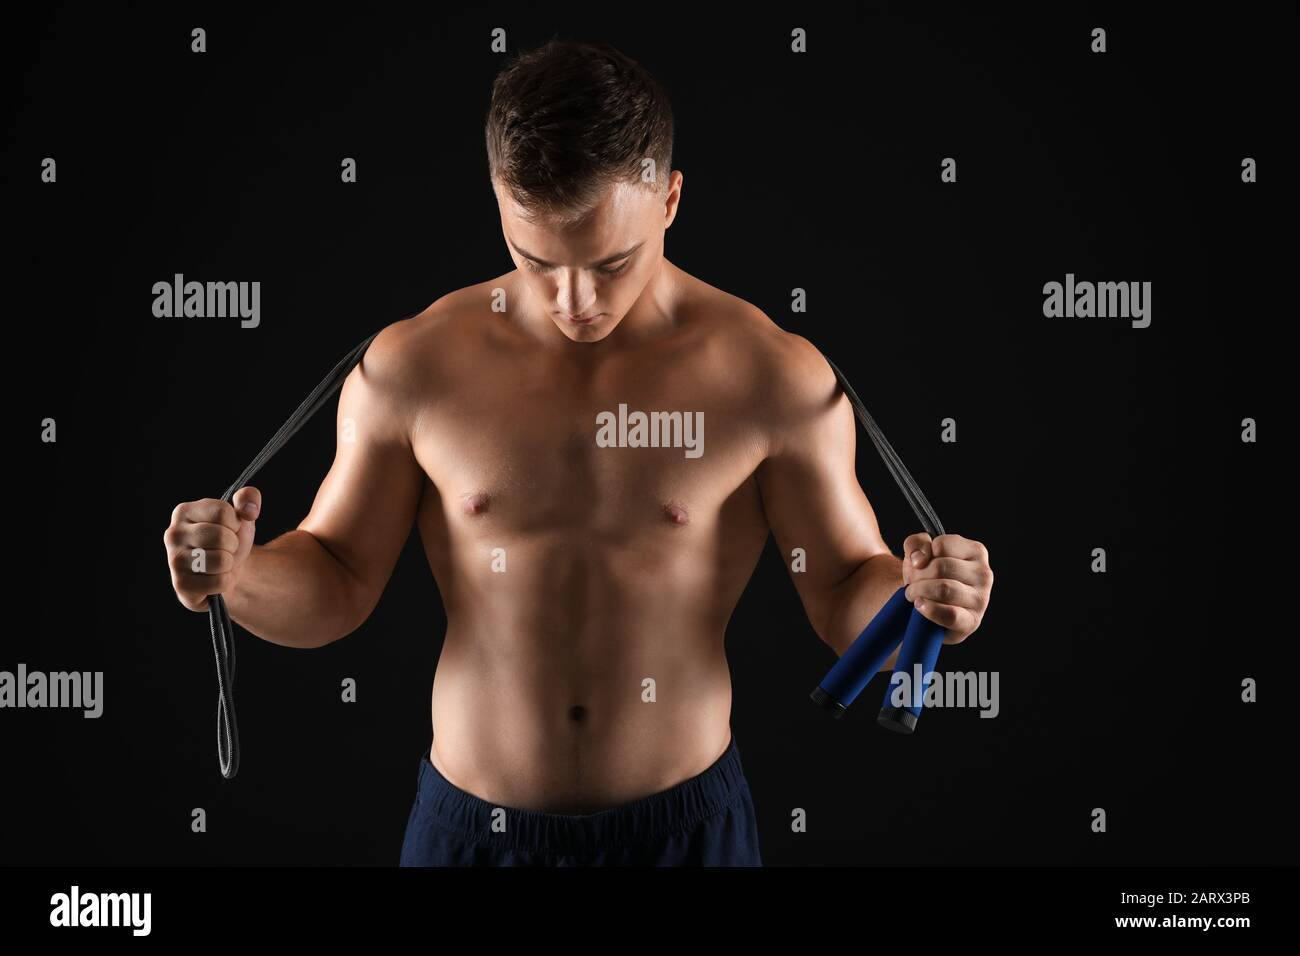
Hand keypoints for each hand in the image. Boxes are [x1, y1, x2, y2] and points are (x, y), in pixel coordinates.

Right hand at [163, 486, 260, 610]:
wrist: (227, 569)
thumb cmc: (231, 536)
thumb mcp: (241, 513)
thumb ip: (249, 497)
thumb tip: (250, 510)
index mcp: (184, 511)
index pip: (222, 512)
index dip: (235, 523)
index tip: (230, 528)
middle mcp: (173, 534)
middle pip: (221, 536)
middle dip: (233, 544)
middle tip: (226, 548)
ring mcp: (174, 561)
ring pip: (221, 560)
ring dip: (230, 563)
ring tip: (221, 562)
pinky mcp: (181, 586)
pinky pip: (220, 582)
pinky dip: (226, 581)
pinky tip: (215, 577)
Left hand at [900, 532, 992, 644]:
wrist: (928, 609)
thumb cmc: (926, 577)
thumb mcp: (918, 554)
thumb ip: (915, 543)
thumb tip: (920, 559)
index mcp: (975, 551)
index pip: (942, 546)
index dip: (921, 556)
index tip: (917, 565)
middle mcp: (983, 573)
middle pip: (940, 567)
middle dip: (917, 577)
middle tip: (911, 584)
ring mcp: (981, 598)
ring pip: (944, 589)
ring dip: (919, 592)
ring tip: (913, 595)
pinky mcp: (972, 621)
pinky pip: (951, 614)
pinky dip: (930, 610)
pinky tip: (920, 606)